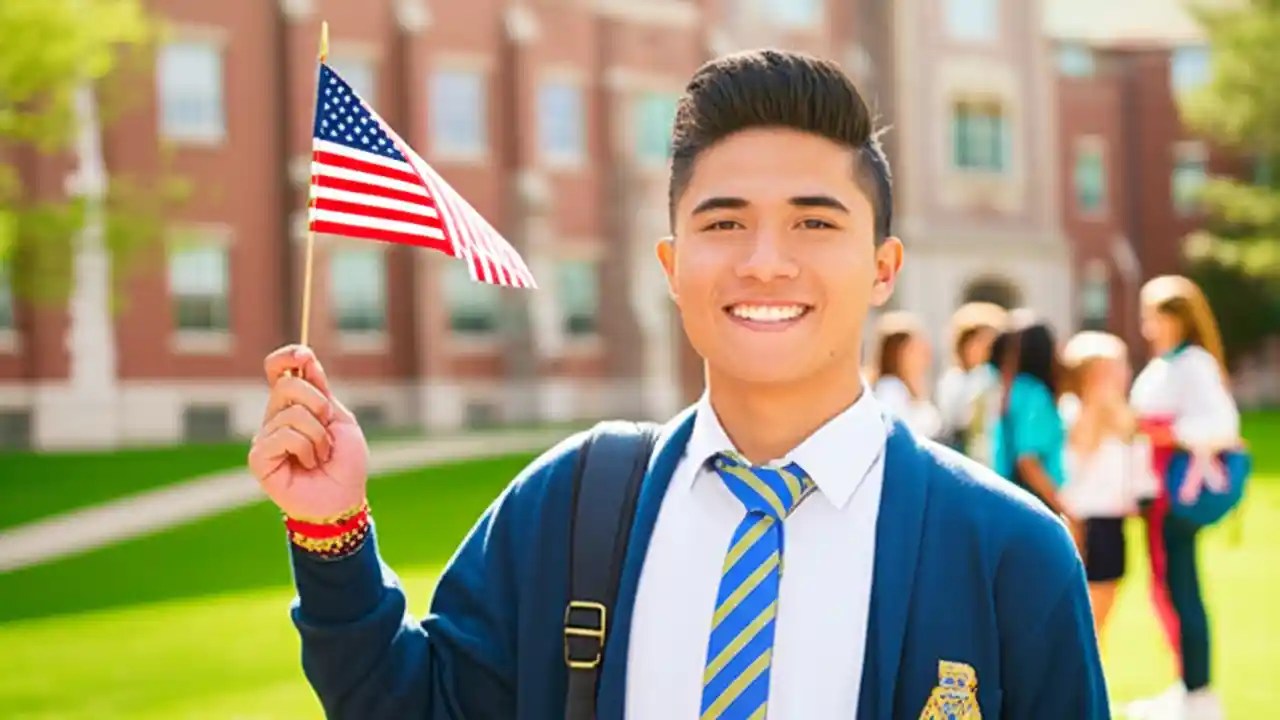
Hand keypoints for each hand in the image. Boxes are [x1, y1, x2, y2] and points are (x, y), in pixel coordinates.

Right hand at [248, 345, 369, 519]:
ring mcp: (265, 437)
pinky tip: (309, 464)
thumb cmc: (345, 463)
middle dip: (318, 404)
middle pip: (286, 385)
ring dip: (319, 436)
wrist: (344, 498)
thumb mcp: (340, 419)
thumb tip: (305, 357)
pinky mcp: (258, 457)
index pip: (277, 370)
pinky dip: (306, 448)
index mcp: (294, 405)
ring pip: (292, 413)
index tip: (304, 354)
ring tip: (321, 455)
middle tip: (328, 429)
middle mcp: (275, 417)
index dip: (286, 356)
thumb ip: (321, 390)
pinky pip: (283, 435)